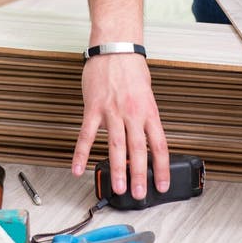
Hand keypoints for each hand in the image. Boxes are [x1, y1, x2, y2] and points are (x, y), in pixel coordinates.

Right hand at [72, 54, 169, 198]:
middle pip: (139, 149)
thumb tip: (146, 141)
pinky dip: (82, 154)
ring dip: (117, 169)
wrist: (116, 48)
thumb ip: (145, 117)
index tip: (162, 184)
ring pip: (116, 145)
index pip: (160, 144)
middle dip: (140, 174)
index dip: (162, 167)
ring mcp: (112, 111)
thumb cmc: (132, 69)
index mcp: (149, 110)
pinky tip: (78, 169)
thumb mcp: (147, 93)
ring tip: (118, 188)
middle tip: (140, 194)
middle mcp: (133, 113)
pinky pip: (87, 135)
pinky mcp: (94, 108)